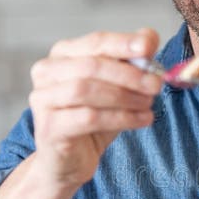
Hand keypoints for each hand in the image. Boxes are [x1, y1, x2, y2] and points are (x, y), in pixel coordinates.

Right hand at [29, 28, 161, 190]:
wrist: (70, 162)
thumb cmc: (93, 121)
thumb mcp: (116, 88)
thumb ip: (131, 62)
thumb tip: (150, 37)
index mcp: (63, 55)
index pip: (95, 42)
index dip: (123, 43)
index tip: (149, 46)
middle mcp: (47, 73)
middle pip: (91, 66)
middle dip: (129, 74)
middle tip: (156, 84)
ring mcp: (43, 100)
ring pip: (87, 91)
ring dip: (124, 97)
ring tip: (148, 104)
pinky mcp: (49, 127)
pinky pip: (88, 118)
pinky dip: (120, 118)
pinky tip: (142, 120)